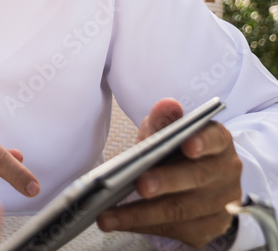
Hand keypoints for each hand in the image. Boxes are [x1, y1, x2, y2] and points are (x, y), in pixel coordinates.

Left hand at [97, 98, 242, 246]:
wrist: (199, 184)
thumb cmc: (177, 153)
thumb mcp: (168, 132)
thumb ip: (164, 120)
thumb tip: (168, 104)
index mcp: (218, 142)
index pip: (215, 139)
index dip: (202, 142)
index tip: (186, 144)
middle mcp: (225, 173)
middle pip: (197, 178)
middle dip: (166, 181)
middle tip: (139, 184)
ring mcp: (221, 203)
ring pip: (181, 210)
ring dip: (142, 213)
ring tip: (109, 214)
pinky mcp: (209, 228)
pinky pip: (174, 229)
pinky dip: (143, 225)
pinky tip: (118, 222)